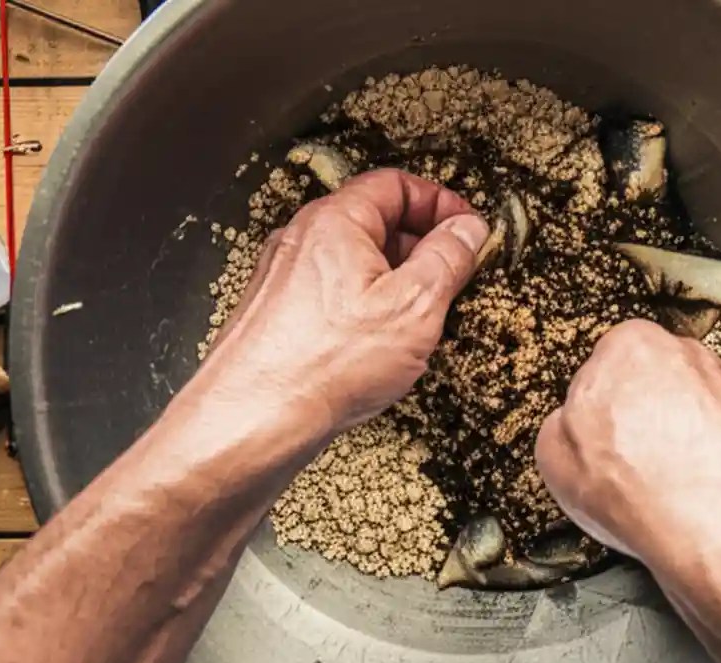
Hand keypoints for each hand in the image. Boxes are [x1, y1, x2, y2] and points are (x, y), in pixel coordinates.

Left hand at [199, 169, 488, 436]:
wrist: (252, 420)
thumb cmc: (322, 365)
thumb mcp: (414, 306)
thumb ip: (448, 258)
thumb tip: (468, 230)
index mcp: (335, 221)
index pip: (396, 185)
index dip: (441, 203)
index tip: (468, 231)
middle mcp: (303, 241)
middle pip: (375, 222)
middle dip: (421, 247)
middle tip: (453, 277)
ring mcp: (286, 278)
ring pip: (355, 263)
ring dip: (395, 283)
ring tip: (420, 321)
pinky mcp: (279, 316)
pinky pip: (334, 297)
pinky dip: (365, 310)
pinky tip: (380, 348)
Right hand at [535, 319, 720, 564]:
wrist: (720, 526)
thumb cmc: (634, 486)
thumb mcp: (555, 458)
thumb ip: (562, 426)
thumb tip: (572, 426)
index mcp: (630, 345)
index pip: (604, 367)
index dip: (598, 410)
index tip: (597, 443)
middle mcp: (686, 353)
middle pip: (654, 382)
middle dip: (643, 417)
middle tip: (630, 466)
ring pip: (692, 408)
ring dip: (681, 437)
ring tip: (667, 485)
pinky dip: (714, 457)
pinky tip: (701, 491)